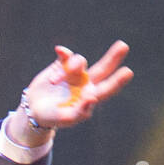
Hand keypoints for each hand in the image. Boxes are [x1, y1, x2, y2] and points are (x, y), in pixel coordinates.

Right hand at [14, 41, 132, 139]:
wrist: (35, 108)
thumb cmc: (54, 117)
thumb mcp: (67, 118)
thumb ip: (80, 111)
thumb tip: (93, 97)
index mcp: (90, 96)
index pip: (107, 88)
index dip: (117, 81)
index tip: (128, 72)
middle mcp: (86, 82)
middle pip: (103, 68)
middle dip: (113, 58)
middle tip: (123, 46)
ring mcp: (75, 72)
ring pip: (80, 61)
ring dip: (69, 68)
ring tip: (54, 82)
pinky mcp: (62, 64)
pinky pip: (66, 54)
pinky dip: (64, 53)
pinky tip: (59, 50)